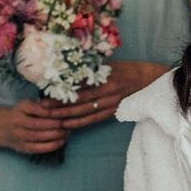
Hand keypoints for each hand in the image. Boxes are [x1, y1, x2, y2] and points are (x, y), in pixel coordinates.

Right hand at [0, 98, 67, 155]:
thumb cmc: (20, 113)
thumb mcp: (28, 104)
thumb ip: (43, 104)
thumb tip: (61, 103)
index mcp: (21, 108)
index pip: (40, 110)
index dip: (55, 112)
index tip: (67, 112)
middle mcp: (18, 122)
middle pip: (41, 124)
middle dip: (58, 125)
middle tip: (70, 123)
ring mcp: (19, 136)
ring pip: (40, 136)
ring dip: (57, 135)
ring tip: (68, 132)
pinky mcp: (22, 147)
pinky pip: (38, 148)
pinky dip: (52, 145)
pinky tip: (61, 141)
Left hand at [38, 60, 163, 131]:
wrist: (148, 80)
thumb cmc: (126, 69)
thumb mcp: (108, 64)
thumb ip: (90, 68)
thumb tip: (68, 70)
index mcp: (105, 78)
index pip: (79, 86)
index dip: (62, 91)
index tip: (46, 93)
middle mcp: (108, 91)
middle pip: (79, 101)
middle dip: (60, 105)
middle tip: (43, 108)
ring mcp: (111, 103)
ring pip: (85, 112)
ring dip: (67, 115)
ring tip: (51, 118)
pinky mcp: (113, 111)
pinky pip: (94, 119)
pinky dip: (80, 123)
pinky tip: (68, 125)